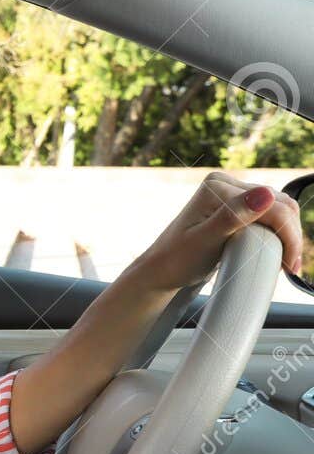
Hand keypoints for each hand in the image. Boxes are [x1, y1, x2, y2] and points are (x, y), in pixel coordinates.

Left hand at [131, 171, 301, 292]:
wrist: (162, 270)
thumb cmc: (178, 259)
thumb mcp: (205, 241)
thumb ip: (232, 217)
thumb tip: (264, 194)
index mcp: (218, 187)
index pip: (272, 206)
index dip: (288, 235)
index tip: (289, 266)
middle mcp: (226, 184)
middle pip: (280, 205)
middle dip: (290, 236)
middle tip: (289, 267)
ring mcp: (232, 194)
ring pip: (279, 209)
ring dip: (288, 234)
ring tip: (284, 263)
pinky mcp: (236, 206)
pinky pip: (270, 215)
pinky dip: (279, 232)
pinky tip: (278, 252)